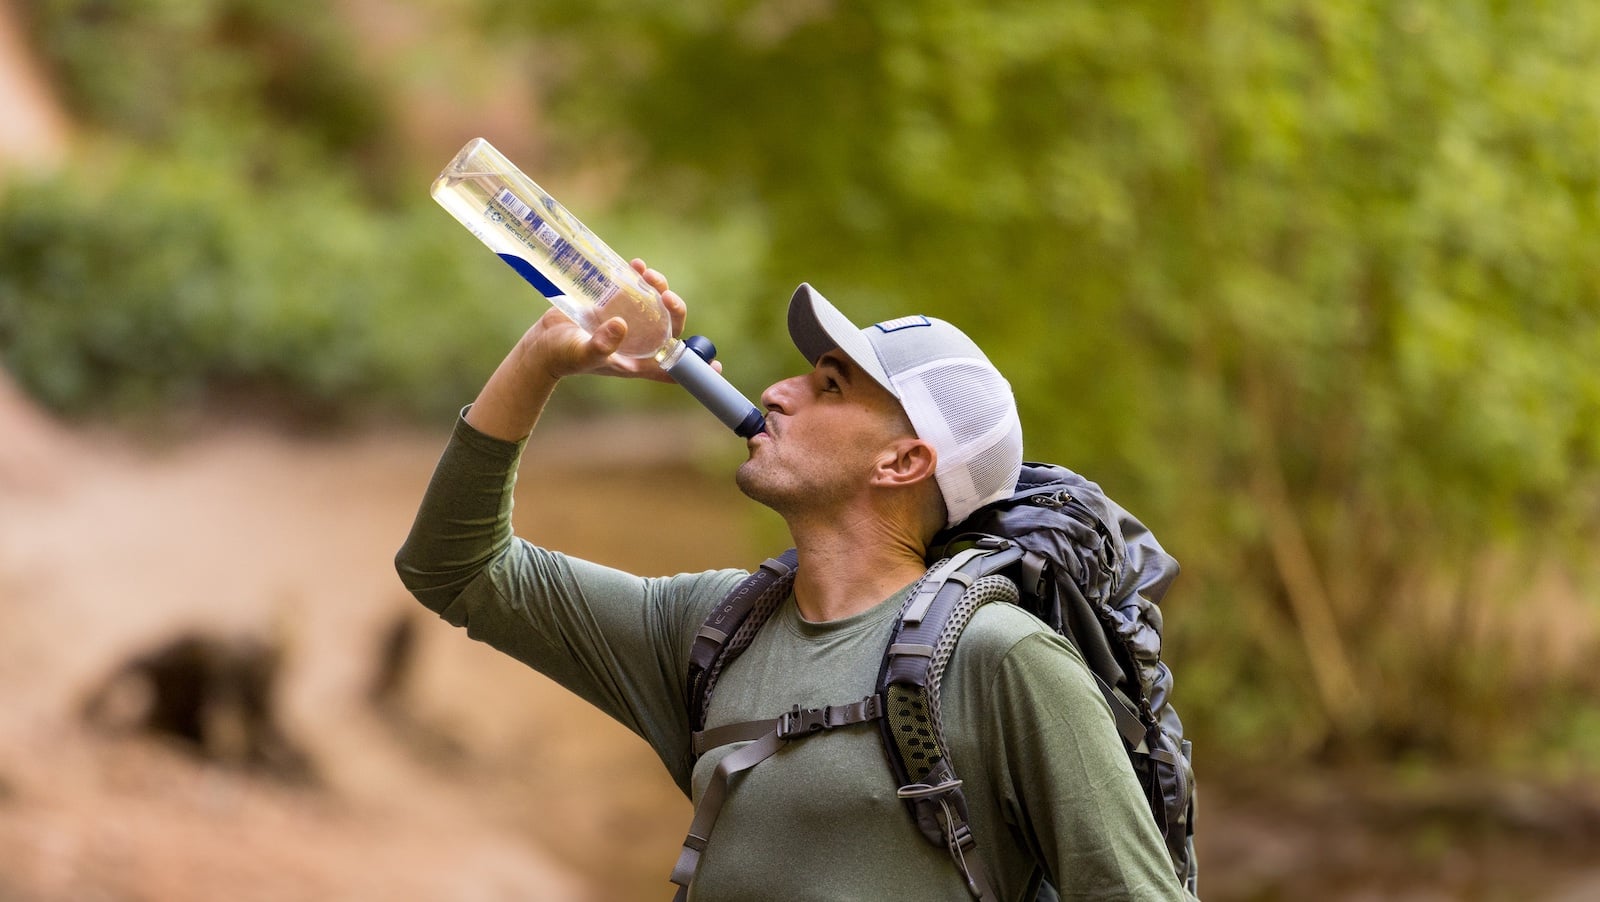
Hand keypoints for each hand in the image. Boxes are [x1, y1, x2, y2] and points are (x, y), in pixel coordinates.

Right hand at [516, 259, 714, 384]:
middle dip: (675, 310)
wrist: (539, 343)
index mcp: (636, 361)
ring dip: (659, 288)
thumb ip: (601, 344)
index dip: (695, 367)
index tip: (715, 364)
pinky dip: (639, 277)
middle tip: (667, 296)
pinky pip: (635, 290)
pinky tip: (636, 265)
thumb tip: (622, 325)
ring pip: (655, 306)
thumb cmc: (560, 356)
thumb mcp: (580, 352)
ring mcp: (627, 323)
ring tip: (648, 274)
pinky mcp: (613, 305)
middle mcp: (637, 342)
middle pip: (669, 328)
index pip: (672, 367)